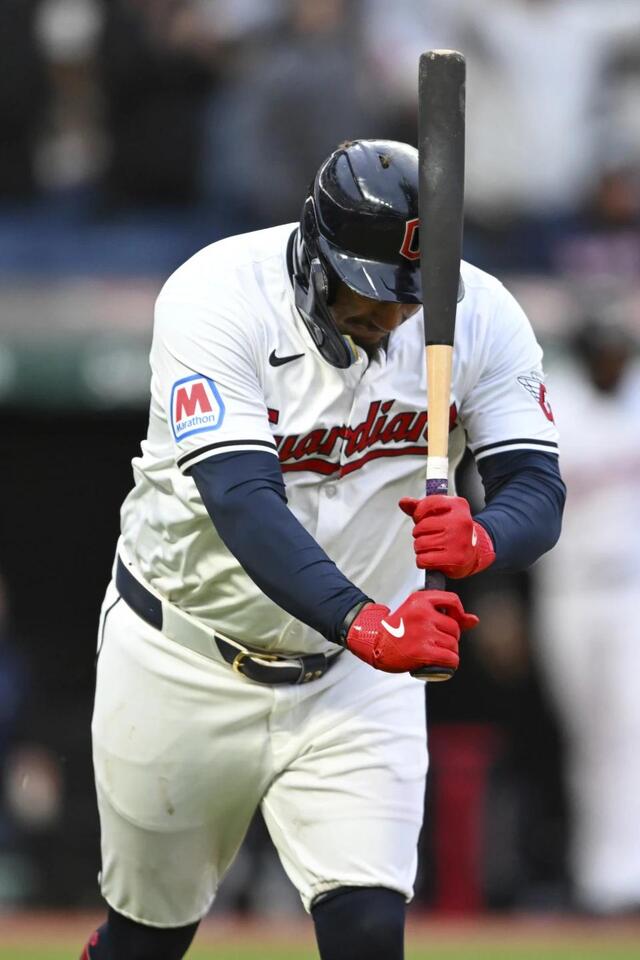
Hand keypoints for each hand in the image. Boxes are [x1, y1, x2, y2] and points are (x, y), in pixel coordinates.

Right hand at [345, 591, 477, 673]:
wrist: (375, 643)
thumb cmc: (398, 628)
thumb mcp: (418, 612)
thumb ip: (447, 614)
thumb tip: (474, 620)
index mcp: (420, 600)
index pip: (453, 600)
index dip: (459, 613)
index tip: (454, 621)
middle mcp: (423, 614)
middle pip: (455, 627)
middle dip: (450, 638)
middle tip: (436, 642)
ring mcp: (423, 633)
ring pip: (453, 644)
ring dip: (449, 652)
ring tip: (436, 653)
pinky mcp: (422, 651)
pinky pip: (450, 658)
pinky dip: (450, 663)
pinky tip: (442, 663)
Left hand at [399, 494, 494, 577]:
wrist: (474, 552)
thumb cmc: (454, 531)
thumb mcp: (440, 513)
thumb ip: (421, 507)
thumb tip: (404, 502)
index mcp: (458, 505)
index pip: (427, 504)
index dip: (419, 514)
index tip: (421, 519)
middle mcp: (461, 521)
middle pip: (421, 527)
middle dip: (419, 534)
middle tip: (429, 536)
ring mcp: (459, 540)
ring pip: (421, 544)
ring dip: (420, 548)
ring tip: (432, 547)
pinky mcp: (456, 558)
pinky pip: (424, 560)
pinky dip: (423, 561)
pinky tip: (432, 557)